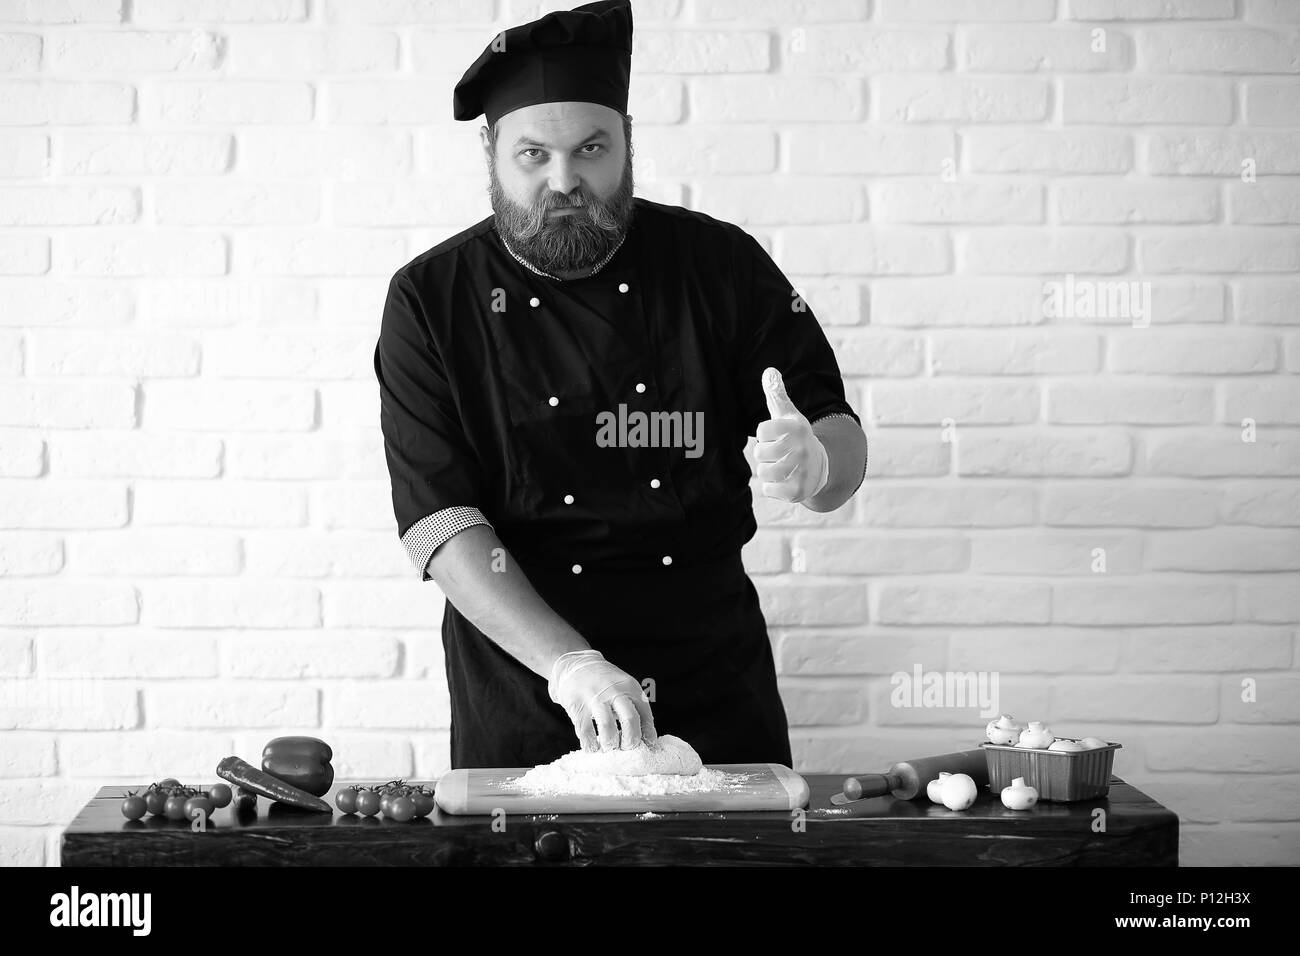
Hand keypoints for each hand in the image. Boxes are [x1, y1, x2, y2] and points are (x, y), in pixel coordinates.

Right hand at [548, 649, 657, 751]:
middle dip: (630, 741)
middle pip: (630, 720)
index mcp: (630, 687)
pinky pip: (586, 731)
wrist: (575, 665)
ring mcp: (595, 698)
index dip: (647, 734)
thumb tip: (646, 737)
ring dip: (610, 744)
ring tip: (609, 748)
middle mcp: (614, 691)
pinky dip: (590, 744)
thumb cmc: (604, 682)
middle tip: (626, 748)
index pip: (645, 714)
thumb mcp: (624, 686)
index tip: (646, 745)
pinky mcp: (578, 706)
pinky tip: (592, 747)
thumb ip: (634, 707)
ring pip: (607, 728)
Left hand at [755, 367, 828, 502]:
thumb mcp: (788, 415)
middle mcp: (802, 448)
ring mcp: (802, 470)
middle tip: (778, 453)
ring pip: (763, 472)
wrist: (820, 466)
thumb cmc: (796, 437)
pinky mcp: (798, 490)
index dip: (765, 434)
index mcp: (797, 427)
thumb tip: (769, 371)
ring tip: (780, 466)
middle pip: (760, 452)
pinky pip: (768, 490)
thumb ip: (776, 393)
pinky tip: (783, 480)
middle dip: (765, 454)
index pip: (761, 430)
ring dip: (768, 471)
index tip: (777, 435)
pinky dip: (771, 487)